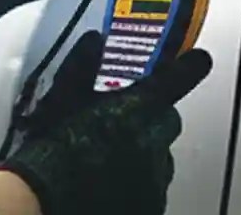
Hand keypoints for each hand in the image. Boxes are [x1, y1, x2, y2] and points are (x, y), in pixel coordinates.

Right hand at [0, 31, 212, 214]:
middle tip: (124, 120)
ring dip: (145, 150)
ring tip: (111, 155)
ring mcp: (153, 178)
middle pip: (167, 119)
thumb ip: (82, 67)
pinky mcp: (151, 204)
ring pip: (161, 154)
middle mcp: (151, 144)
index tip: (198, 60)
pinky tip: (112, 180)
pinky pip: (154, 185)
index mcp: (133, 111)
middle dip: (151, 117)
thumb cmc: (50, 152)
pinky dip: (140, 179)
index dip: (188, 68)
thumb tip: (94, 42)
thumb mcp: (61, 100)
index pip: (175, 81)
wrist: (42, 203)